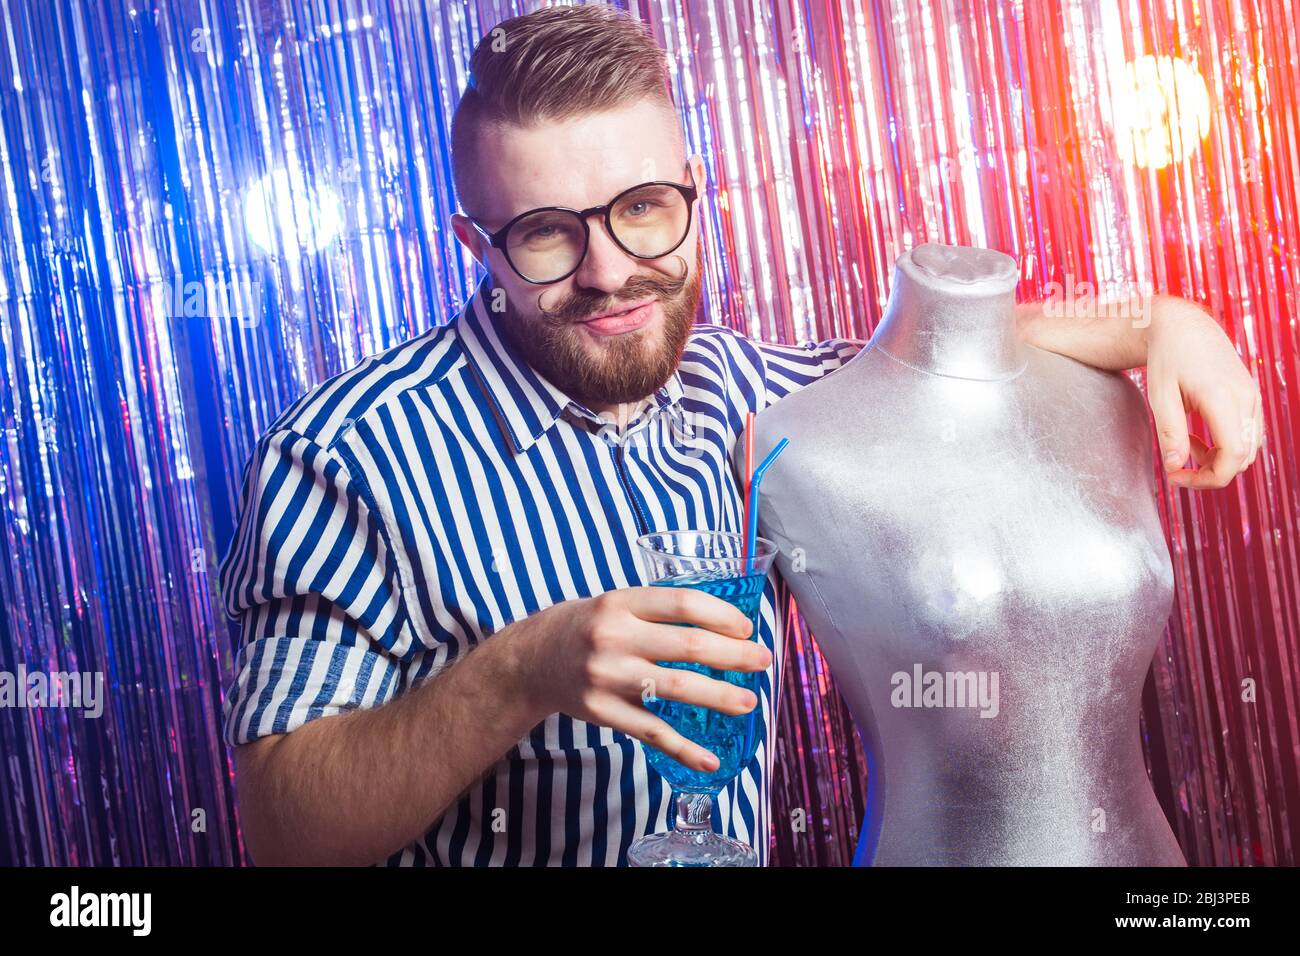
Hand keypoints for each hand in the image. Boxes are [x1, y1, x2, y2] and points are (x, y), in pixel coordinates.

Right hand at [511, 588, 770, 772]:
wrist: (530, 661)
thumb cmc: (586, 627)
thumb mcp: (616, 603)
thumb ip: (658, 611)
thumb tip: (724, 626)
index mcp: (621, 602)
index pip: (683, 603)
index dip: (721, 615)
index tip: (746, 628)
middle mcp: (613, 637)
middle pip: (687, 646)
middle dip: (733, 655)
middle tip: (763, 661)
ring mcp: (607, 677)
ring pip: (676, 688)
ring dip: (719, 696)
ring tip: (748, 701)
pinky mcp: (603, 712)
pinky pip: (652, 732)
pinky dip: (684, 749)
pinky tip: (710, 760)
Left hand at [1145, 298, 1262, 488]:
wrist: (1184, 327)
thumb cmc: (1167, 359)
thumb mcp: (1159, 396)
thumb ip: (1170, 433)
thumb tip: (1175, 468)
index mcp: (1223, 398)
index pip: (1233, 456)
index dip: (1208, 479)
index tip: (1176, 477)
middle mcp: (1246, 399)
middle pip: (1243, 458)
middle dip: (1211, 472)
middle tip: (1177, 467)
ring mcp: (1253, 398)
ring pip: (1248, 449)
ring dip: (1219, 459)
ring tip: (1187, 444)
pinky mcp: (1251, 398)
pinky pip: (1248, 435)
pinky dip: (1227, 445)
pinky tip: (1200, 435)